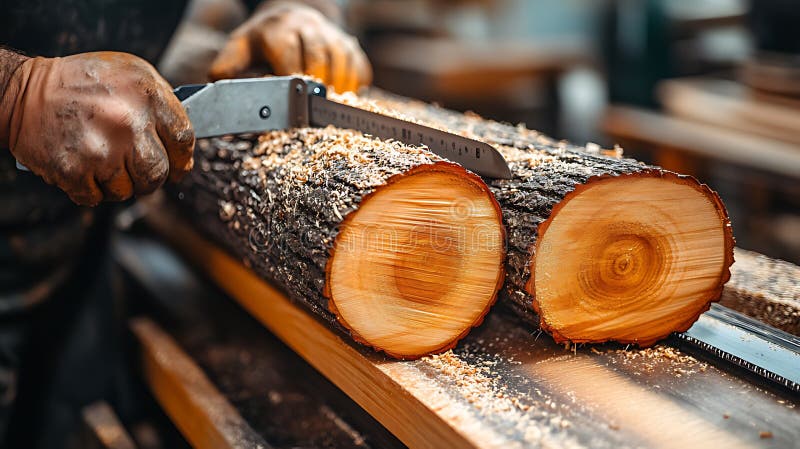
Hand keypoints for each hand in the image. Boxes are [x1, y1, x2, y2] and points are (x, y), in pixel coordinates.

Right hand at [0, 52, 193, 205]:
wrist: (24, 93)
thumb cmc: (82, 84)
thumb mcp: (132, 74)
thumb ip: (163, 104)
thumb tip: (184, 147)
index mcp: (146, 94)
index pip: (184, 139)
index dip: (183, 159)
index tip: (178, 167)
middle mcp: (127, 122)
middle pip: (159, 173)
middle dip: (151, 177)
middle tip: (137, 168)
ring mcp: (101, 149)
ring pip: (129, 190)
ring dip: (119, 183)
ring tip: (103, 160)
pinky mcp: (75, 171)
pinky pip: (98, 198)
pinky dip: (92, 189)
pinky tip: (84, 167)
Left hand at [209, 1, 371, 92]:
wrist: (292, 18)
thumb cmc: (264, 42)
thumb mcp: (240, 48)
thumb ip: (227, 66)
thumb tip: (218, 87)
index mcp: (278, 29)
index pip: (289, 54)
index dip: (292, 78)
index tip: (292, 99)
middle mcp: (307, 27)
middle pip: (320, 57)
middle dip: (317, 85)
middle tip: (312, 107)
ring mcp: (331, 34)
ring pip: (343, 61)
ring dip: (338, 87)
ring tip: (328, 105)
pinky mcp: (350, 43)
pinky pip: (359, 66)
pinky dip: (355, 84)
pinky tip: (344, 96)